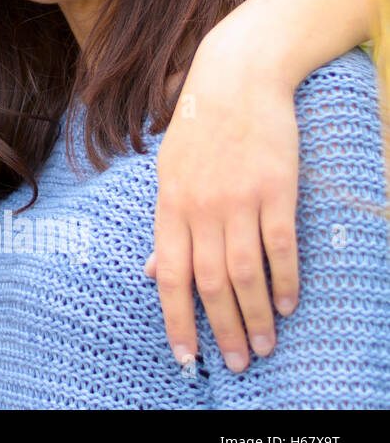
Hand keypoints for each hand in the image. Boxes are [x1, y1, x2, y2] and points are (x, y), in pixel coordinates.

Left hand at [150, 31, 299, 373]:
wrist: (236, 79)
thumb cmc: (199, 128)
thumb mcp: (168, 172)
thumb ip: (165, 225)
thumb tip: (153, 271)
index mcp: (169, 205)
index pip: (170, 275)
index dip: (175, 319)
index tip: (185, 356)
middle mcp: (200, 207)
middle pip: (209, 283)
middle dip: (221, 329)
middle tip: (234, 364)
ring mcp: (238, 198)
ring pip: (244, 272)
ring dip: (255, 315)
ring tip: (263, 346)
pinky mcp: (275, 188)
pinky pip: (280, 245)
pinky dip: (284, 279)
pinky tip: (288, 305)